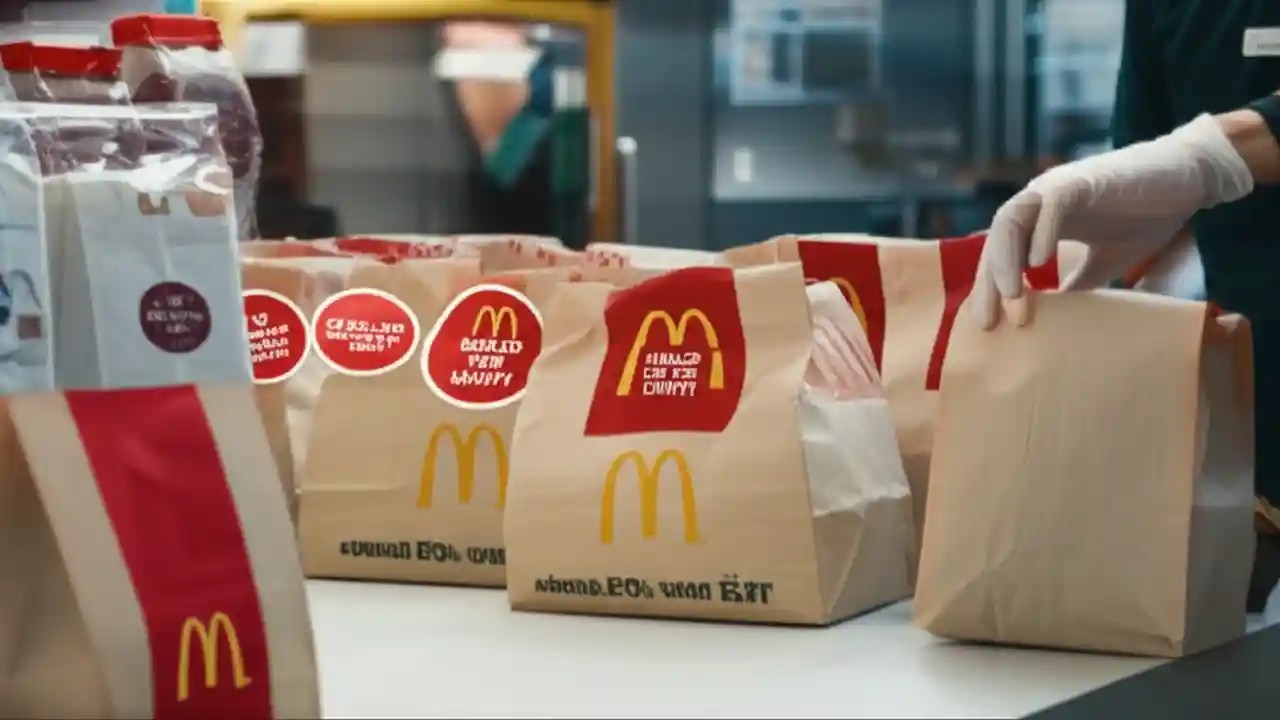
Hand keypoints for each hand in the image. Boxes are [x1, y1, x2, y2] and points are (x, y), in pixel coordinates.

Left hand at [971, 114, 1253, 327]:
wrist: (1186, 179)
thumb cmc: (1145, 216)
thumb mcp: (1104, 261)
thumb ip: (1078, 284)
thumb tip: (1058, 321)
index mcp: (1040, 221)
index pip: (1002, 256)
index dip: (991, 290)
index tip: (990, 326)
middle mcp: (1040, 203)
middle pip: (997, 242)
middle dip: (989, 282)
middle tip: (989, 322)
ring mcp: (1057, 188)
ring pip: (1012, 220)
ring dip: (1006, 259)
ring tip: (1012, 296)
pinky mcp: (1083, 180)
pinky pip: (1052, 203)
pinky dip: (1042, 231)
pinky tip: (1040, 263)